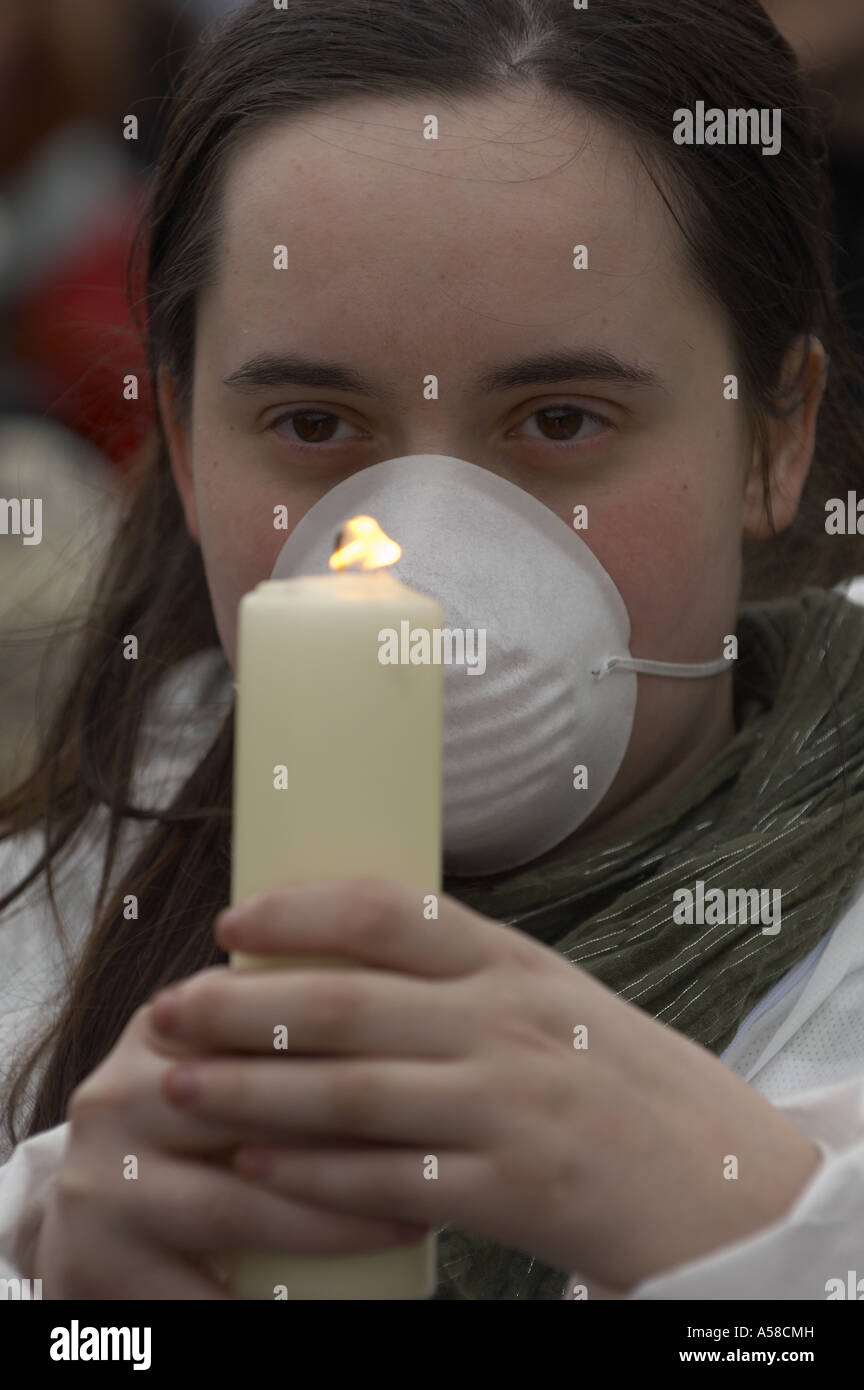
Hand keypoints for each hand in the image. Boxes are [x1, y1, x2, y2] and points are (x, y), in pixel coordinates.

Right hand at [33, 991, 428, 1298]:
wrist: (98, 1221)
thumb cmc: (196, 1132)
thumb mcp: (218, 1059)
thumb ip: (286, 1017)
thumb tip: (423, 990)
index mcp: (163, 1025)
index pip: (260, 1017)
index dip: (349, 1038)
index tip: (431, 1060)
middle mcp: (121, 1092)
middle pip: (253, 1107)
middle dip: (355, 1133)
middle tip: (442, 1147)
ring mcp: (104, 1179)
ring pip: (240, 1204)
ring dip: (335, 1222)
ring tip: (414, 1225)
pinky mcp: (100, 1259)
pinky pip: (202, 1294)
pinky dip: (272, 1304)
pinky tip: (340, 1300)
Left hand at [151, 877, 821, 1291]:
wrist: (710, 1176)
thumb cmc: (611, 1074)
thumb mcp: (548, 994)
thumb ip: (459, 973)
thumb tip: (341, 951)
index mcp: (512, 962)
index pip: (386, 912)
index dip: (296, 911)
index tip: (231, 922)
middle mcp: (503, 1022)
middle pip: (344, 1005)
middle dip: (239, 1006)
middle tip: (166, 1010)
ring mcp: (506, 1106)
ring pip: (349, 1094)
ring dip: (250, 1091)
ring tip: (179, 1086)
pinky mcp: (509, 1191)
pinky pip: (386, 1183)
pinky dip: (310, 1177)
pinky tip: (252, 1168)